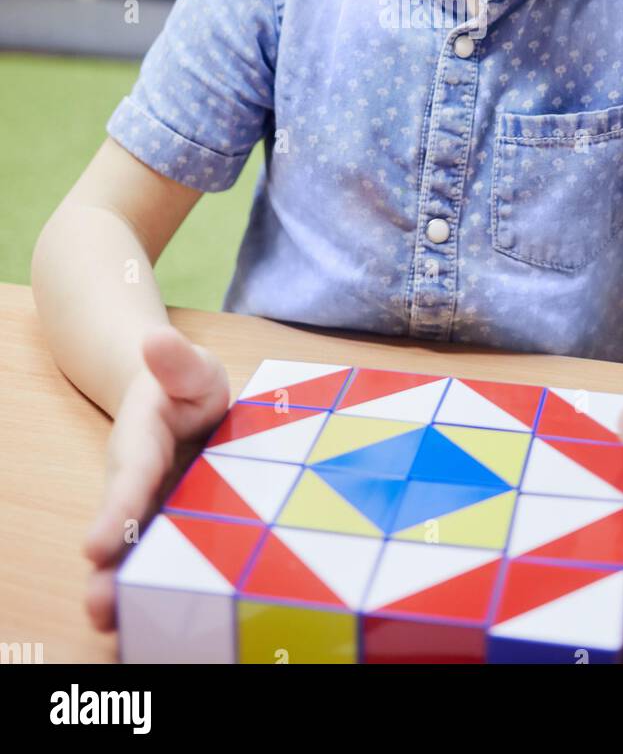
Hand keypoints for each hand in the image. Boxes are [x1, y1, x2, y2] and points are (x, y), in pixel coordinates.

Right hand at [82, 326, 230, 632]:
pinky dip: (157, 587)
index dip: (116, 511)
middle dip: (110, 568)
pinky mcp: (170, 526)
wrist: (176, 399)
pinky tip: (160, 620)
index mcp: (142, 443)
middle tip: (98, 606)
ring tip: (116, 624)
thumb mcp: (191, 367)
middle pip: (123, 529)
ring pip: (135, 551)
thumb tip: (155, 337)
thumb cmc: (185, 384)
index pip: (132, 477)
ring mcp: (152, 510)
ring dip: (127, 587)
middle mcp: (138, 485)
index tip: (94, 545)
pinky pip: (162, 557)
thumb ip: (176, 360)